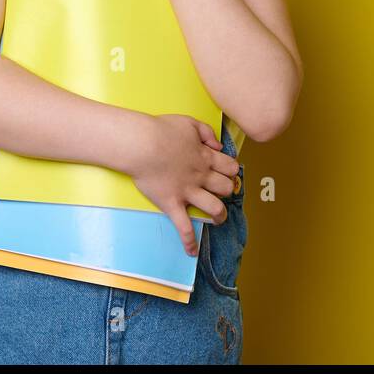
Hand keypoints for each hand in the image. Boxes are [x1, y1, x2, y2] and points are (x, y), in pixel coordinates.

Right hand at [124, 112, 239, 256]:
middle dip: (228, 191)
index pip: (230, 167)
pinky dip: (189, 240)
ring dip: (220, 215)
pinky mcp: (172, 204)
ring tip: (219, 218)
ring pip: (214, 208)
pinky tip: (191, 251)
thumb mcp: (189, 122)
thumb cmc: (161, 130)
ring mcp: (188, 192)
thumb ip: (207, 132)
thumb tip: (218, 145)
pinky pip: (184, 227)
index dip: (232, 171)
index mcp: (205, 157)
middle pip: (226, 188)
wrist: (141, 144)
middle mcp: (201, 176)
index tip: (229, 173)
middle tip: (222, 192)